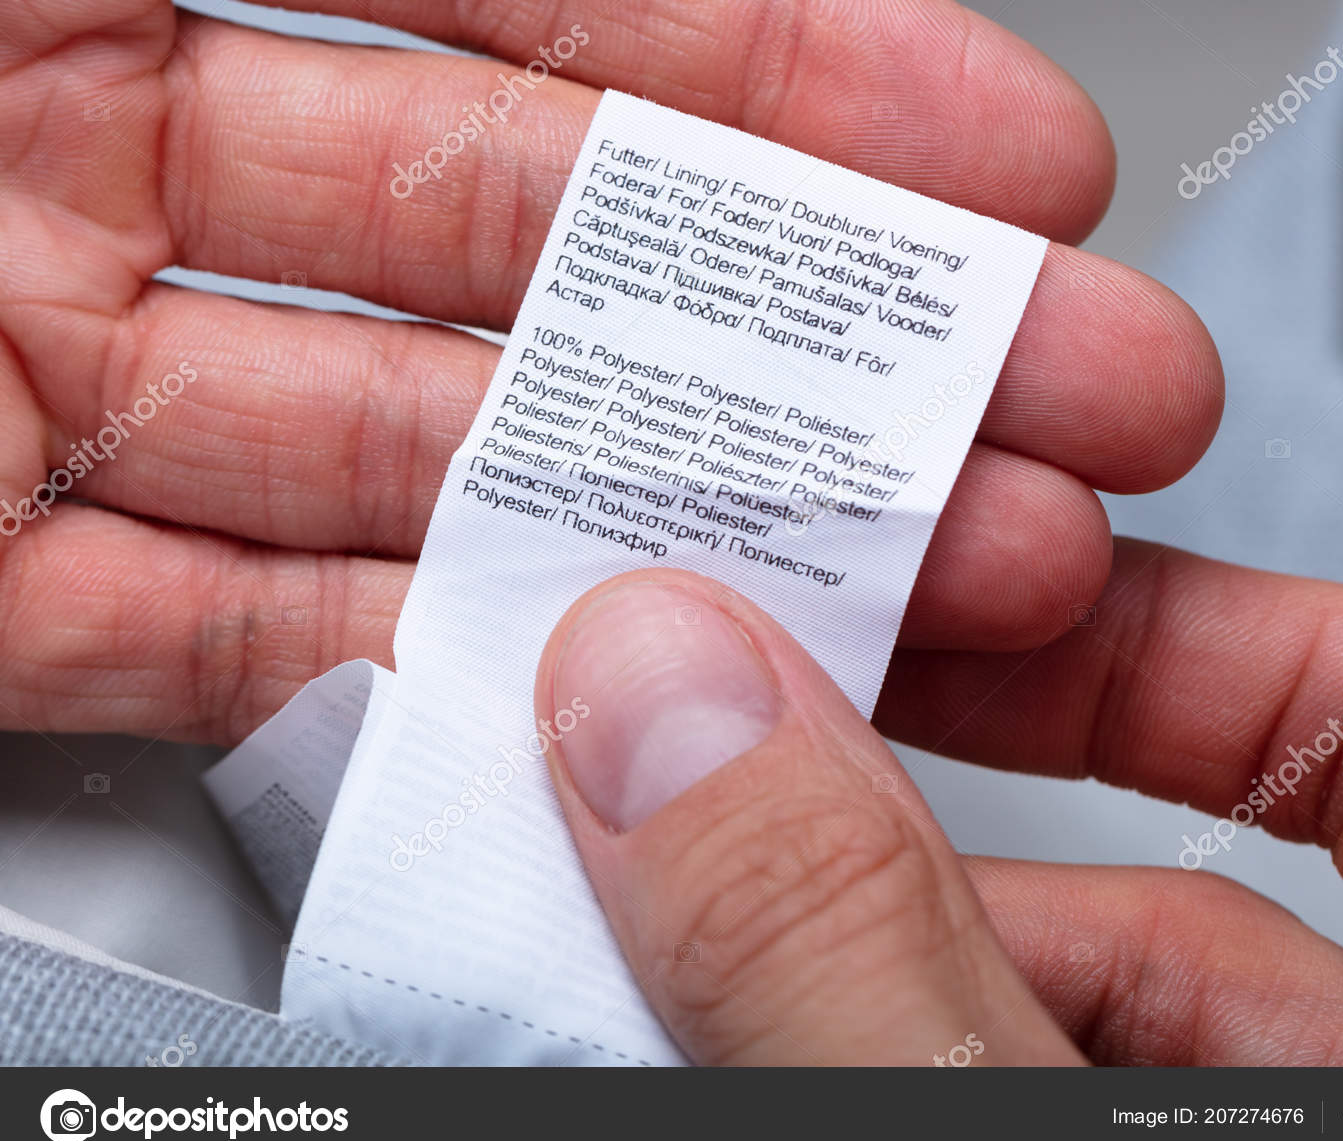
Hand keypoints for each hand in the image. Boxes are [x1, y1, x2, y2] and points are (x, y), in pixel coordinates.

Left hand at [0, 0, 1218, 742]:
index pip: (531, 40)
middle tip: (1057, 397)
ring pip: (443, 483)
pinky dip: (445, 670)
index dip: (787, 90)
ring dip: (694, 536)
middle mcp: (94, 194)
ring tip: (942, 570)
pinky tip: (637, 686)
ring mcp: (54, 402)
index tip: (1006, 162)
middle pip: (536, 277)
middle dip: (816, 339)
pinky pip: (255, 648)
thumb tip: (645, 8)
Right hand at [537, 558, 1342, 1064]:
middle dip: (925, 855)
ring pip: (1087, 1050)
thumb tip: (667, 710)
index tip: (958, 605)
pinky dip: (888, 1081)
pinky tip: (721, 1053)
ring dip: (866, 993)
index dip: (1172, 630)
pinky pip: (1045, 1125)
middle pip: (1197, 905)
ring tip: (668, 951)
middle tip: (716, 791)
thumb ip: (868, 957)